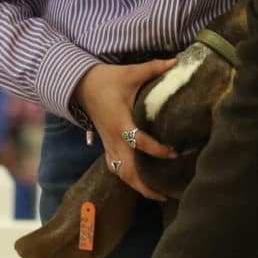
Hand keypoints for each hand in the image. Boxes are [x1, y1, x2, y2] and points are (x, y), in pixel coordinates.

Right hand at [73, 59, 179, 199]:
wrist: (81, 85)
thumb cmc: (107, 80)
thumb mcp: (130, 73)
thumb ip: (154, 68)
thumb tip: (177, 63)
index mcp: (120, 123)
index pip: (140, 143)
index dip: (158, 151)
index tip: (175, 154)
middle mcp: (114, 139)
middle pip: (128, 171)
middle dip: (147, 184)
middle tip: (168, 192)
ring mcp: (108, 145)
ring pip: (121, 174)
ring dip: (138, 186)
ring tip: (158, 195)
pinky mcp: (106, 146)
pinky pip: (116, 169)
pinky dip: (128, 179)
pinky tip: (142, 185)